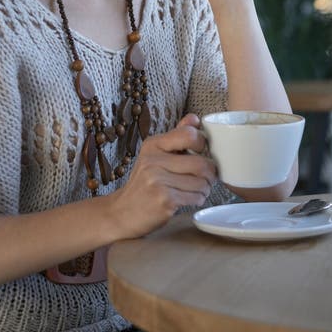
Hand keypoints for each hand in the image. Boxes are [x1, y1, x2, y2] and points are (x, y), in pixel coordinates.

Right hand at [107, 114, 216, 239]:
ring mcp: (158, 181)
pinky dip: (198, 199)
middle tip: (207, 178)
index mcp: (153, 145)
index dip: (202, 144)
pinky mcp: (164, 200)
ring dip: (205, 189)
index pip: (189, 134)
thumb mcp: (155, 155)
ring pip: (201, 182)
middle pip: (201, 163)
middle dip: (210, 174)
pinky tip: (190, 200)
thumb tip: (195, 118)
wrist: (121, 213)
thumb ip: (176, 136)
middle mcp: (153, 161)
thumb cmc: (144, 183)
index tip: (201, 153)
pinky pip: (196, 197)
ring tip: (197, 190)